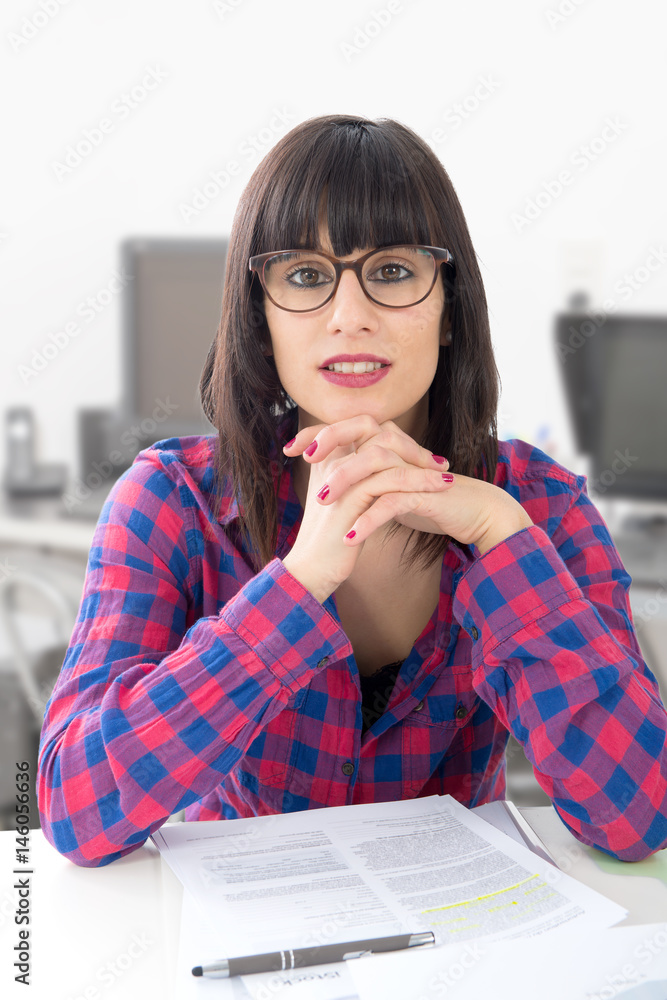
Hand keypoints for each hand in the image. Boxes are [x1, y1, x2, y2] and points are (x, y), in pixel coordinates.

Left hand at [286, 416, 532, 570]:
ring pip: (373, 465)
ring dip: (346, 483)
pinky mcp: (425, 493)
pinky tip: (352, 537)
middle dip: (329, 445)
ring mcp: (411, 470)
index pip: (347, 429)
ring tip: (322, 504)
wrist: (470, 513)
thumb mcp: (387, 488)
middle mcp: (398, 451)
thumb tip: (327, 479)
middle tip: (305, 462)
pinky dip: (370, 520)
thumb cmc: (426, 501)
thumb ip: (362, 480)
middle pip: (359, 433)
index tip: (288, 449)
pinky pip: (392, 503)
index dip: (316, 435)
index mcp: (386, 446)